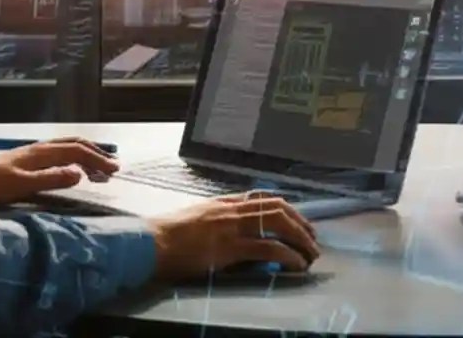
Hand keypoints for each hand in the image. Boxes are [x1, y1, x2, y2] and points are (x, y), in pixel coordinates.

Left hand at [0, 137, 119, 206]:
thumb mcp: (21, 186)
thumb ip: (50, 179)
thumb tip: (79, 174)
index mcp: (41, 153)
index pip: (77, 152)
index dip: (97, 160)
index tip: (114, 171)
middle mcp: (40, 149)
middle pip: (74, 144)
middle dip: (96, 154)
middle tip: (113, 167)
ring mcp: (33, 153)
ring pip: (67, 147)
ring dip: (86, 155)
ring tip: (98, 169)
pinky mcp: (26, 159)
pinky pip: (58, 153)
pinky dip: (73, 158)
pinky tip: (71, 169)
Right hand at [146, 192, 321, 279]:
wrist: (150, 243)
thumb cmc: (166, 235)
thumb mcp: (195, 218)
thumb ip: (217, 220)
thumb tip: (234, 231)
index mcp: (223, 203)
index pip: (262, 197)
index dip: (286, 208)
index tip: (298, 221)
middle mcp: (231, 210)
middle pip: (277, 208)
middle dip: (300, 223)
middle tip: (312, 240)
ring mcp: (232, 227)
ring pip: (278, 224)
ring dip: (300, 239)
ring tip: (310, 254)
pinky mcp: (231, 248)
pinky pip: (269, 249)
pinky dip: (288, 256)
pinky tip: (296, 265)